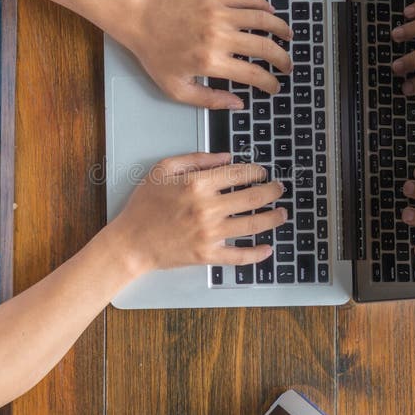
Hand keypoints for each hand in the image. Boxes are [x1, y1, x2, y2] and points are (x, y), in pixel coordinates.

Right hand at [112, 152, 286, 272]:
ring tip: (282, 213)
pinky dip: (257, 254)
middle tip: (279, 188)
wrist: (131, 241)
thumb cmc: (144, 205)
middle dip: (272, 191)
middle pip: (253, 197)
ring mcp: (209, 234)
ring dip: (273, 218)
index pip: (239, 173)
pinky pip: (239, 256)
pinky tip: (268, 249)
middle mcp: (207, 208)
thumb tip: (226, 157)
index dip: (256, 171)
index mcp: (197, 184)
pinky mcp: (207, 255)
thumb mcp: (163, 170)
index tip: (262, 171)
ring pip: (253, 225)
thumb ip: (195, 159)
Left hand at [122, 0, 292, 108]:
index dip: (270, 83)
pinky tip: (271, 12)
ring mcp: (218, 13)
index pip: (253, 75)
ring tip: (288, 37)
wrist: (139, 19)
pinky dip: (264, 6)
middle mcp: (218, 36)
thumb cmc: (155, 54)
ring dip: (281, 29)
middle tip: (287, 66)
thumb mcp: (176, 89)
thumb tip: (237, 105)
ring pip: (263, 19)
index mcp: (210, 62)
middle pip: (265, 47)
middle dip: (282, 59)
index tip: (275, 86)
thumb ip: (209, 100)